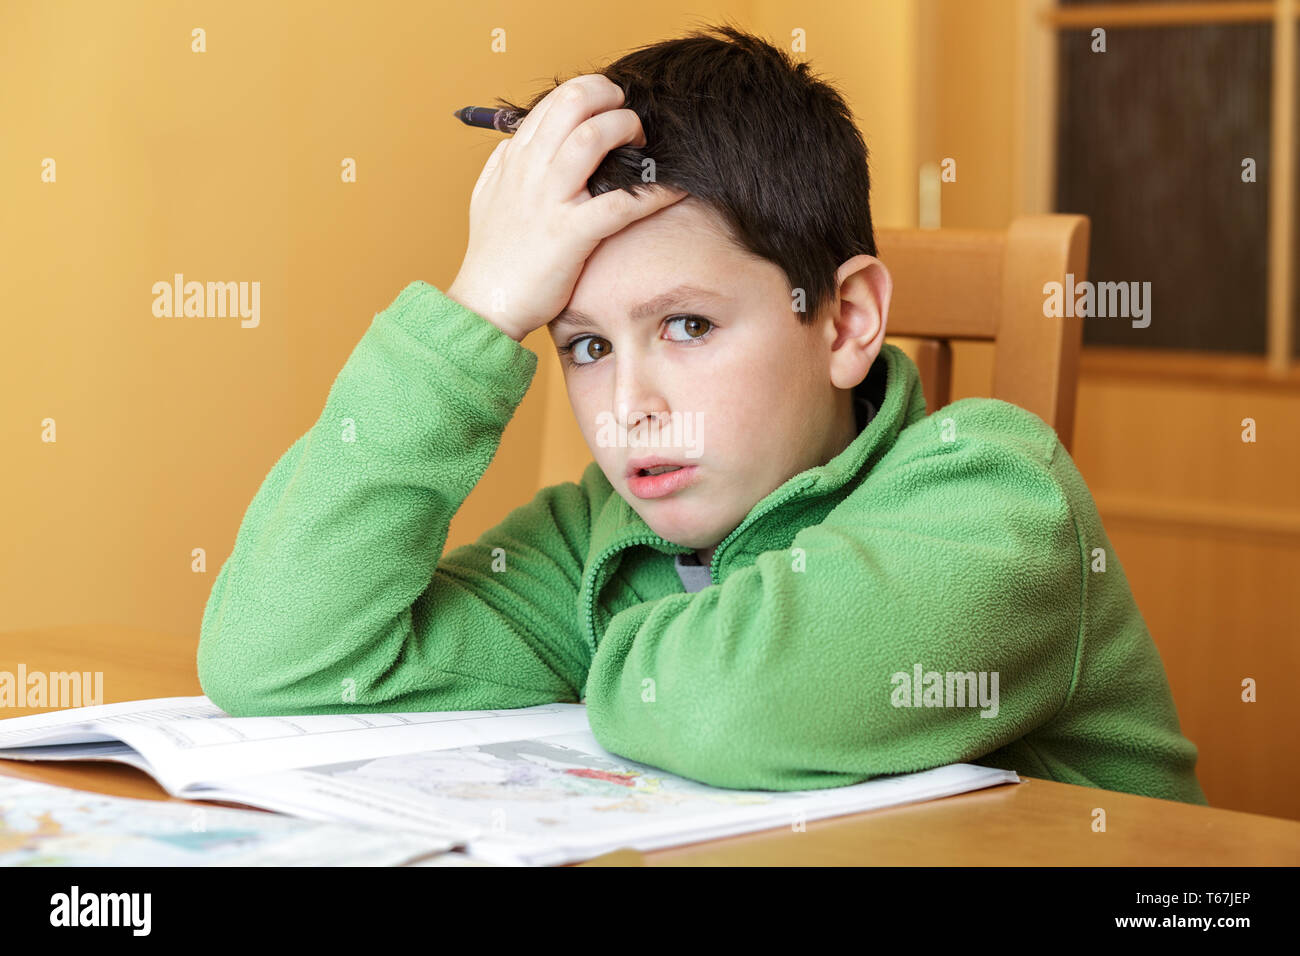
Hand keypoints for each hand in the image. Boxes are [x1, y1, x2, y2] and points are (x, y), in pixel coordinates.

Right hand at [446, 74, 687, 341]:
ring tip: (643, 145)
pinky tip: (674, 191)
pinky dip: (654, 193)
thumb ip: (504, 163)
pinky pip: (620, 205)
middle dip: (612, 99)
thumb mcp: (487, 196)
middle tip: (631, 121)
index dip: (592, 93)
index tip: (611, 108)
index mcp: (516, 158)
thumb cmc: (492, 255)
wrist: (485, 304)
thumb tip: (517, 141)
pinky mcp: (570, 235)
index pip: (556, 100)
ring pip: (592, 137)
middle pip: (574, 102)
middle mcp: (531, 170)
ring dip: (627, 130)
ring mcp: (550, 200)